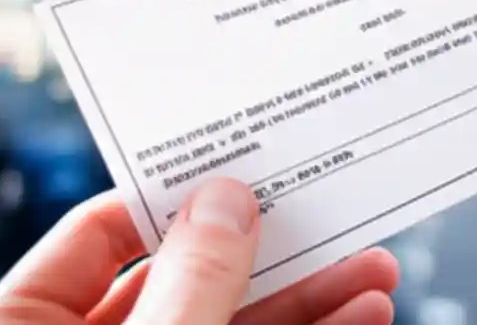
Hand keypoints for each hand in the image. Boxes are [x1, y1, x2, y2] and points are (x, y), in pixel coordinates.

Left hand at [0, 179, 398, 324]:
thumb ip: (190, 281)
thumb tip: (225, 198)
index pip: (99, 234)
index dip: (180, 197)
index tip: (251, 168)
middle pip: (190, 278)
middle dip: (278, 250)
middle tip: (340, 214)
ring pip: (240, 322)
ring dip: (315, 297)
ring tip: (377, 272)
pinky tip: (359, 317)